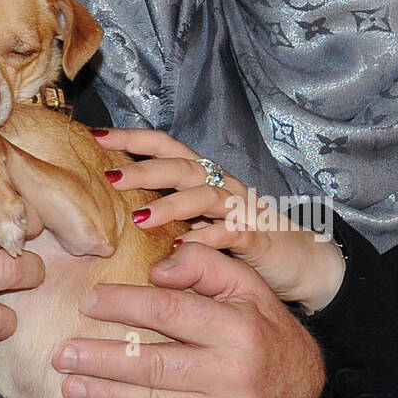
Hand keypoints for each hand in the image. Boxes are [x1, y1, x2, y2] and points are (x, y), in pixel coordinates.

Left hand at [53, 242, 325, 397]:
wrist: (306, 389)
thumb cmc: (265, 328)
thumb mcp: (246, 284)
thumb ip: (202, 264)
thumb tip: (156, 268)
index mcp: (237, 328)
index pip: (169, 312)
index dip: (124, 305)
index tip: (89, 302)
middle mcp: (232, 375)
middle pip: (153, 366)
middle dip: (101, 360)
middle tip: (63, 354)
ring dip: (105, 396)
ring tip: (71, 384)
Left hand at [97, 127, 344, 311]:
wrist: (301, 260)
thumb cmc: (241, 238)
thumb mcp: (199, 220)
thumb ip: (167, 209)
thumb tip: (114, 206)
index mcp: (204, 176)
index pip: (166, 147)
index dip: (132, 138)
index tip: (96, 136)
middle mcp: (221, 184)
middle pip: (181, 166)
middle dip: (144, 169)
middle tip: (109, 177)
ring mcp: (240, 207)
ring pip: (204, 195)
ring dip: (171, 205)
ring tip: (140, 219)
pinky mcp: (257, 235)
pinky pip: (230, 232)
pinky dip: (206, 239)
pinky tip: (182, 248)